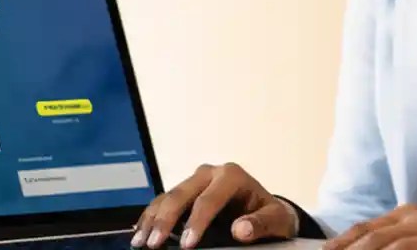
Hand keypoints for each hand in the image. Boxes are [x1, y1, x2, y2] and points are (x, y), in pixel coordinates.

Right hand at [132, 163, 295, 248]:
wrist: (264, 209)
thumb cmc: (269, 214)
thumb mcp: (275, 219)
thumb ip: (260, 223)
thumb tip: (240, 230)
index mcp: (231, 176)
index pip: (209, 199)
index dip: (196, 223)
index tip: (187, 245)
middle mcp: (209, 173)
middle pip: (181, 194)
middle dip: (166, 220)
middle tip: (154, 244)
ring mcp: (194, 181)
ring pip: (167, 196)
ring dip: (152, 220)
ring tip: (140, 242)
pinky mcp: (184, 191)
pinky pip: (162, 201)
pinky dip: (150, 217)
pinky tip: (140, 233)